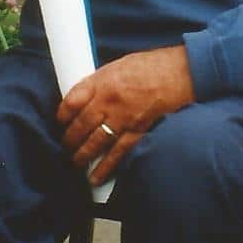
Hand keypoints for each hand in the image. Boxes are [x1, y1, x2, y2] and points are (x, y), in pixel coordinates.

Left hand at [56, 46, 194, 186]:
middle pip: (80, 125)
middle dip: (69, 139)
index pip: (71, 101)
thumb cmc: (152, 65)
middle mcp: (108, 100)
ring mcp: (123, 117)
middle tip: (65, 146)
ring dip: (82, 155)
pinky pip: (117, 153)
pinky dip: (105, 167)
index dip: (62, 115)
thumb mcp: (119, 65)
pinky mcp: (138, 131)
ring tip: (76, 162)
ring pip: (95, 142)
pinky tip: (95, 177)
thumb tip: (87, 96)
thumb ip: (101, 82)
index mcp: (102, 80)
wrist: (182, 72)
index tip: (60, 121)